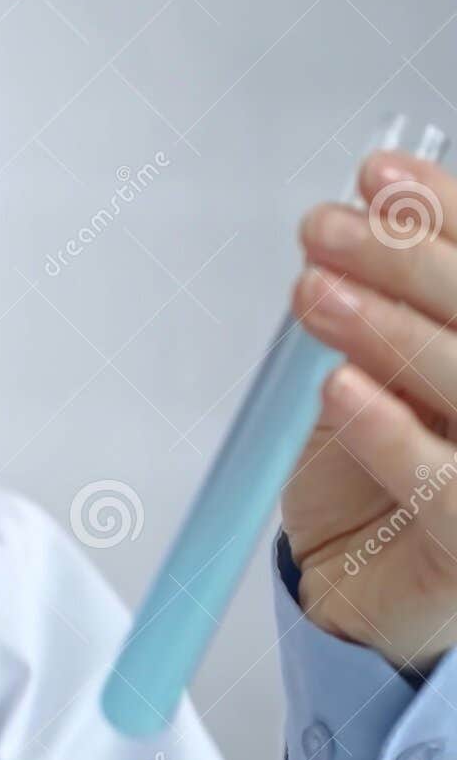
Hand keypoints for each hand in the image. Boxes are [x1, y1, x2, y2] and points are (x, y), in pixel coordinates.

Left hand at [282, 150, 456, 674]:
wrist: (364, 584)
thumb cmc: (379, 468)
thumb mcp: (387, 369)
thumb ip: (396, 300)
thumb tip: (377, 201)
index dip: (452, 214)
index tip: (380, 175)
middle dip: (409, 261)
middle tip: (325, 230)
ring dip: (390, 331)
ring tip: (315, 293)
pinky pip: (446, 489)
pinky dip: (389, 435)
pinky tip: (340, 391)